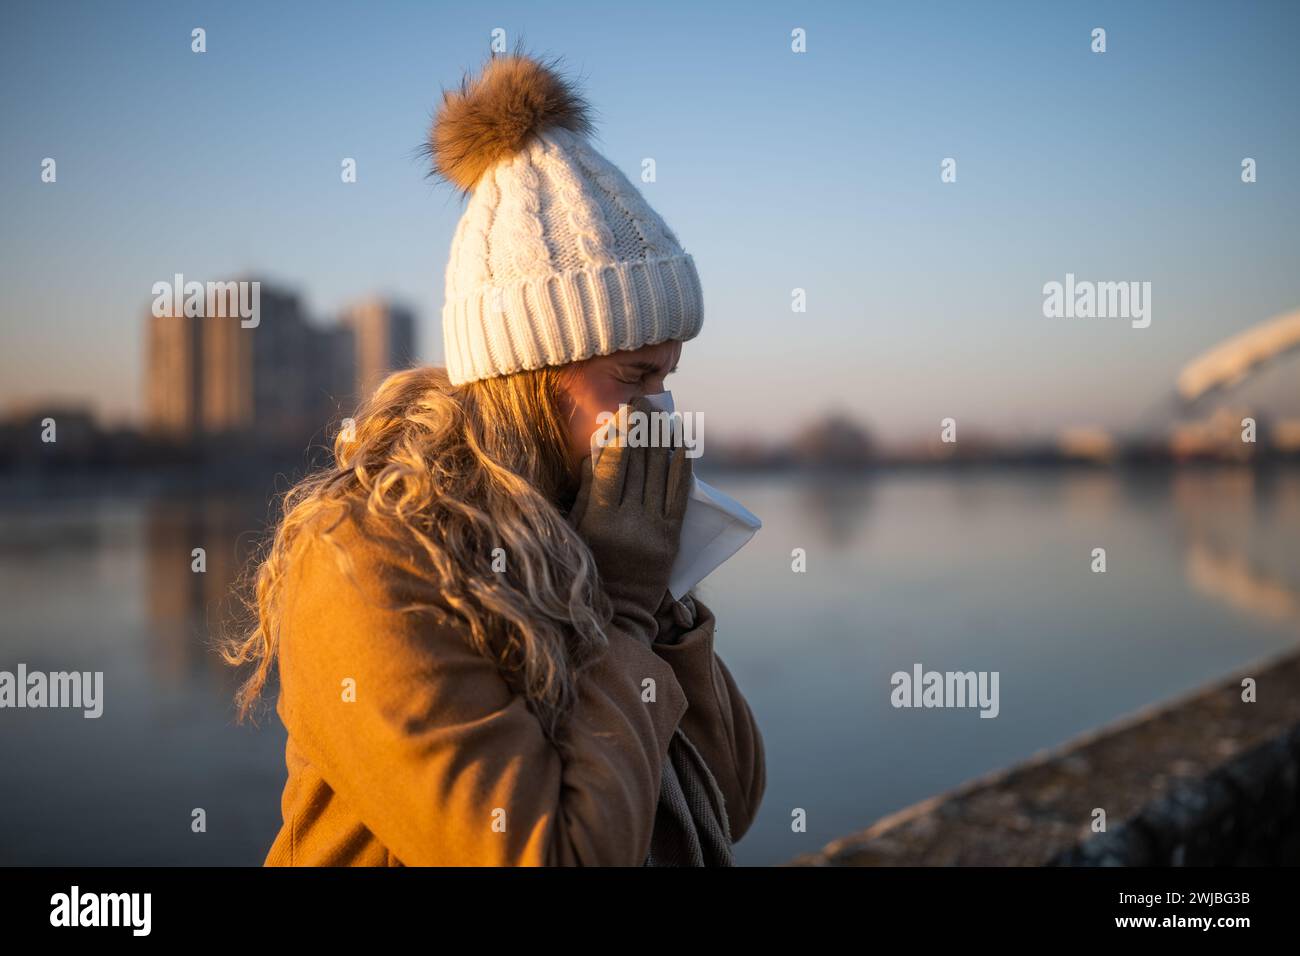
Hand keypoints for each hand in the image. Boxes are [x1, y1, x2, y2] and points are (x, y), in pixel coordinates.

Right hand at [566, 396, 691, 645]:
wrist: (620, 612)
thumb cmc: (589, 567)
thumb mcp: (576, 531)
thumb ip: (587, 492)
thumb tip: (598, 451)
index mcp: (600, 521)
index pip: (614, 467)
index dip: (622, 435)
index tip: (626, 410)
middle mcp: (630, 524)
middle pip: (640, 466)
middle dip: (644, 429)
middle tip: (646, 400)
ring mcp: (654, 532)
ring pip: (662, 475)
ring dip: (665, 440)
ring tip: (664, 415)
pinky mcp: (672, 539)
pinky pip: (679, 496)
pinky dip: (682, 468)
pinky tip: (682, 446)